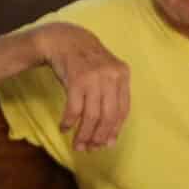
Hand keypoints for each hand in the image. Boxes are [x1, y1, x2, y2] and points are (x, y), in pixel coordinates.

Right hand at [37, 24, 130, 148]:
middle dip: (99, 137)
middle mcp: (111, 76)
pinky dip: (69, 122)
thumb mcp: (107, 71)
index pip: (122, 111)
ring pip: (91, 116)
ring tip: (77, 145)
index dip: (114, 131)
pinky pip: (74, 109)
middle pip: (108, 116)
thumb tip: (109, 134)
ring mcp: (94, 78)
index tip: (106, 144)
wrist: (65, 39)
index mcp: (123, 75)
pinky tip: (65, 128)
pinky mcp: (76, 80)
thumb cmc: (86, 61)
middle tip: (90, 149)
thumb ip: (112, 95)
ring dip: (83, 134)